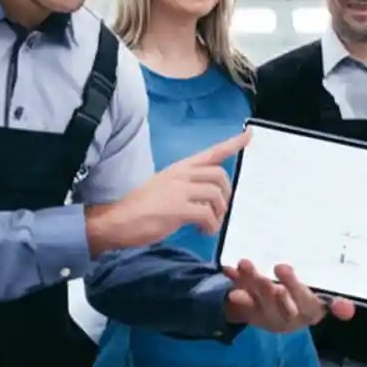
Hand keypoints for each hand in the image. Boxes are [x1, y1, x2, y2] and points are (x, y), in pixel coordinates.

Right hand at [86, 129, 250, 255]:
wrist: (116, 220)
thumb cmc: (139, 207)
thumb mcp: (164, 187)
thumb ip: (185, 186)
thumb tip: (206, 198)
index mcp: (179, 168)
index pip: (211, 152)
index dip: (232, 144)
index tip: (249, 135)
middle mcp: (181, 174)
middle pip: (219, 175)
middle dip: (226, 194)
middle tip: (220, 211)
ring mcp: (179, 191)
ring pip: (216, 194)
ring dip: (219, 213)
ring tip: (209, 225)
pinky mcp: (178, 209)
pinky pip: (207, 215)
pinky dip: (211, 226)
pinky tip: (203, 231)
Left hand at [222, 259, 355, 332]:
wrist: (279, 308)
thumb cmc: (304, 298)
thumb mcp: (319, 299)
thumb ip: (333, 304)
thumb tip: (349, 309)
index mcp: (308, 313)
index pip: (306, 306)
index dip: (295, 289)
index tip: (282, 268)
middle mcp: (286, 317)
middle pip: (278, 305)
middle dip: (270, 287)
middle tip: (262, 269)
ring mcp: (265, 315)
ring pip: (257, 300)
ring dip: (250, 281)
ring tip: (245, 264)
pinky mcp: (248, 311)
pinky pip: (239, 297)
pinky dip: (235, 282)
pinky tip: (229, 269)